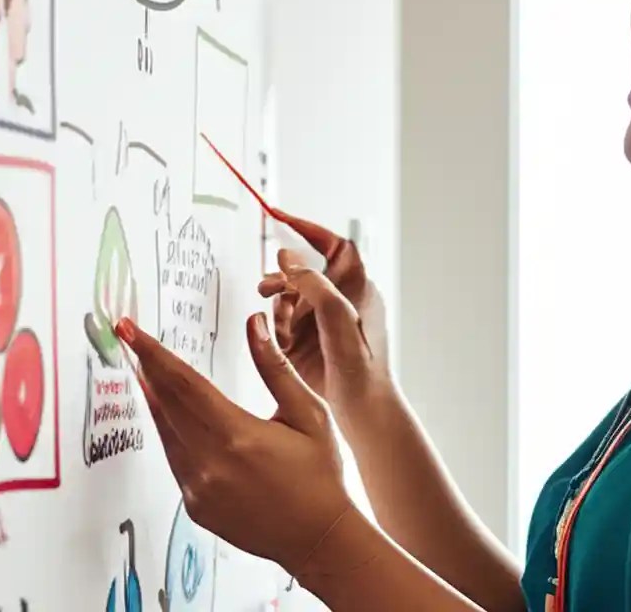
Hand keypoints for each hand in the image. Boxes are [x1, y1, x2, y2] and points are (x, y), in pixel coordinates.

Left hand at [115, 313, 349, 570]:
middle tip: (129, 338)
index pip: (184, 383)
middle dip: (146, 367)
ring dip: (154, 400)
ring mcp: (198, 489)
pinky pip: (175, 461)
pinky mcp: (194, 507)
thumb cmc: (321, 475)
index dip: (154, 353)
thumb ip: (275, 368)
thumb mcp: (308, 414)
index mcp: (238, 436)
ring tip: (145, 371)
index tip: (131, 330)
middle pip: (167, 404)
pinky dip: (170, 434)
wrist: (318, 537)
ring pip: (165, 434)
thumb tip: (253, 325)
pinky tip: (174, 419)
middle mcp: (209, 464)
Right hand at [258, 210, 390, 413]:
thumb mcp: (340, 321)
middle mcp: (339, 300)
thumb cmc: (363, 369)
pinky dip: (276, 322)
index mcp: (356, 288)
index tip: (278, 217)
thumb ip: (316, 286)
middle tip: (267, 286)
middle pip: (304, 271)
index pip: (334, 245)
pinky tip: (279, 335)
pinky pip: (283, 321)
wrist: (362, 413)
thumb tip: (290, 261)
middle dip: (283, 275)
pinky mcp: (306, 342)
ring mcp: (322, 322)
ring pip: (289, 296)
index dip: (309, 228)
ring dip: (277, 299)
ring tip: (273, 310)